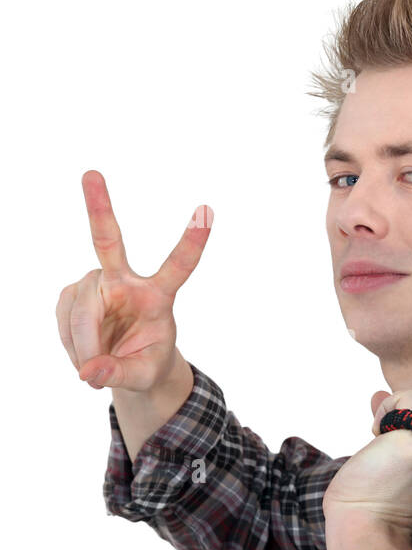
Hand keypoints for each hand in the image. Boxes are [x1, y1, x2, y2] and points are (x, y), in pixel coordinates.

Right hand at [56, 170, 212, 390]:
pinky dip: (71, 343)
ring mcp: (98, 284)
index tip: (208, 211)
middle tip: (91, 173)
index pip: (179, 265)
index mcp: (159, 296)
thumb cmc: (145, 363)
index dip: (193, 241)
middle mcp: (126, 281)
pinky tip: (83, 353)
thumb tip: (91, 372)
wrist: (126, 364)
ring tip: (94, 366)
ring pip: (80, 306)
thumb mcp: (142, 376)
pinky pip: (65, 319)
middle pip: (108, 242)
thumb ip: (119, 374)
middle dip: (100, 207)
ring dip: (82, 343)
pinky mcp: (74, 293)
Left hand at [322, 387, 411, 531]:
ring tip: (389, 448)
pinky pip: (407, 397)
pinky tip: (380, 438)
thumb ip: (402, 422)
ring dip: (398, 415)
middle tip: (399, 450)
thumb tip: (377, 393)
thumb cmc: (382, 494)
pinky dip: (387, 410)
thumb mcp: (406, 452)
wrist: (367, 524)